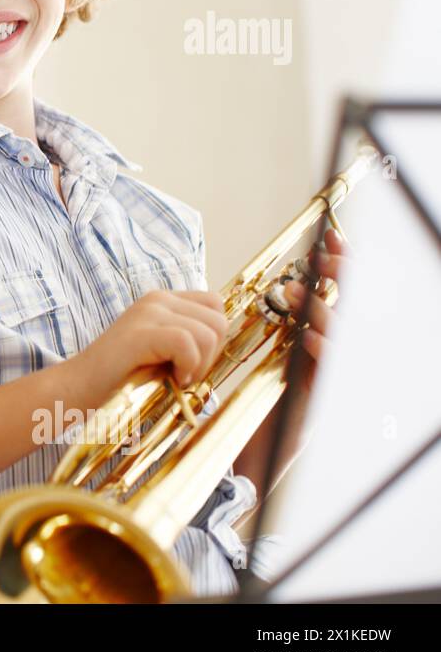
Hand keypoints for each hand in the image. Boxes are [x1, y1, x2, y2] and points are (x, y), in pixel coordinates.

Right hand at [76, 289, 228, 396]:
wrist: (78, 387)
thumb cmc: (121, 377)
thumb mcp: (161, 351)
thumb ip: (188, 340)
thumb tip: (221, 345)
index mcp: (162, 300)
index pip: (215, 305)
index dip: (214, 338)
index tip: (192, 362)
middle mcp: (157, 299)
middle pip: (218, 320)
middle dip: (211, 355)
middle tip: (184, 373)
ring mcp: (147, 313)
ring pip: (208, 332)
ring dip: (199, 364)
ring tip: (175, 377)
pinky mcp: (141, 333)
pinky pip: (187, 343)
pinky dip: (187, 366)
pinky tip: (171, 378)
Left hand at [282, 227, 351, 384]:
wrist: (295, 417)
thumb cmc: (299, 372)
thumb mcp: (304, 330)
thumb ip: (307, 304)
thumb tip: (302, 269)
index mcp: (348, 322)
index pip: (356, 282)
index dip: (347, 256)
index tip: (330, 235)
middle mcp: (354, 337)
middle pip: (358, 298)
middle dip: (341, 273)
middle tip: (317, 259)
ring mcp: (348, 360)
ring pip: (344, 328)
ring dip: (318, 307)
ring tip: (293, 291)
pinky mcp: (335, 384)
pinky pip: (334, 362)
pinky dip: (321, 346)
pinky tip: (306, 335)